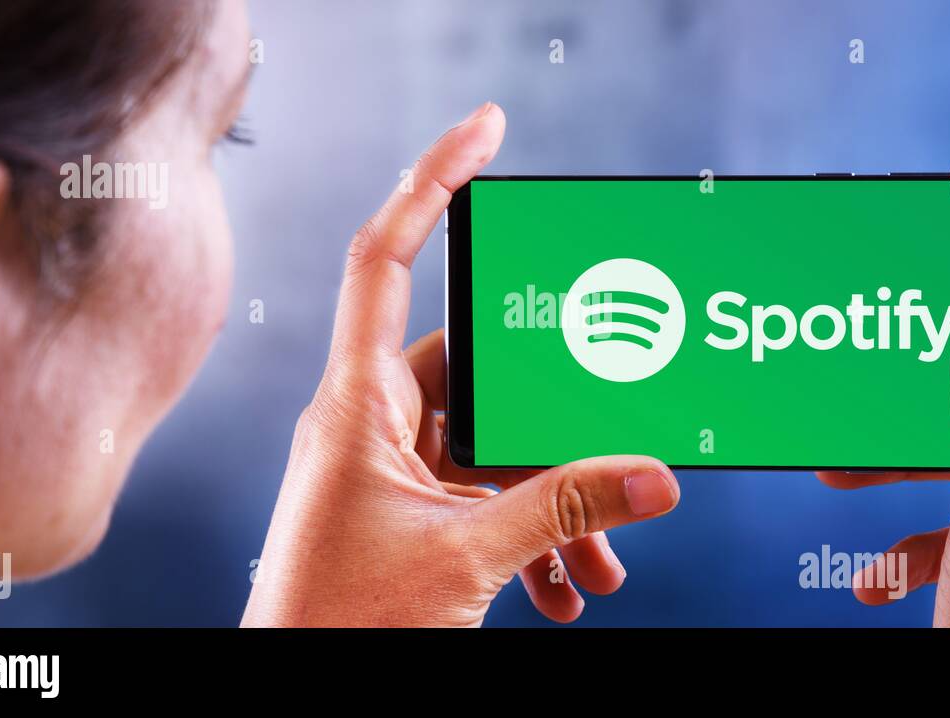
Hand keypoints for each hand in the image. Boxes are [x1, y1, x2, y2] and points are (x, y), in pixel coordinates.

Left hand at [242, 103, 679, 626]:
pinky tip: (567, 586)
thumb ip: (563, 509)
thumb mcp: (465, 559)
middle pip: (478, 372)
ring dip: (553, 496)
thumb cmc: (340, 628)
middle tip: (615, 438)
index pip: (384, 261)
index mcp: (357, 406)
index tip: (484, 131)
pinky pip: (484, 495)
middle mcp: (370, 423)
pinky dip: (532, 532)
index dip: (430, 184)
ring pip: (491, 446)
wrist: (296, 697)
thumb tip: (652, 477)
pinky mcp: (407, 512)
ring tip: (598, 559)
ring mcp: (389, 470)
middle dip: (553, 420)